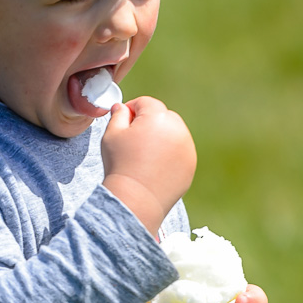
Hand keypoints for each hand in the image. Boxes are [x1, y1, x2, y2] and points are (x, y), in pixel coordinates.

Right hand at [101, 97, 196, 234]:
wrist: (137, 199)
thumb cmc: (121, 165)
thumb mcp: (112, 135)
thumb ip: (118, 115)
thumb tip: (122, 107)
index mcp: (158, 117)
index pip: (145, 103)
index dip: (131, 109)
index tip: (122, 122)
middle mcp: (177, 128)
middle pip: (163, 116)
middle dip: (149, 122)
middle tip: (133, 141)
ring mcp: (187, 147)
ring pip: (173, 133)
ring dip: (161, 137)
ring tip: (143, 156)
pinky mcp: (190, 164)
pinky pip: (179, 151)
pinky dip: (169, 154)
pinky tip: (154, 167)